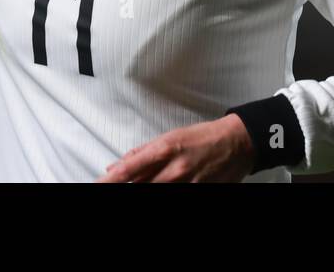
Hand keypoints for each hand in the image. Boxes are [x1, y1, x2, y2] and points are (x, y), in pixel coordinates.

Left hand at [96, 114, 254, 182]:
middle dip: (126, 189)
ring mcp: (188, 184)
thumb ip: (141, 153)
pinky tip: (165, 186)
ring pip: (157, 192)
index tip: (97, 185)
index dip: (110, 181)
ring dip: (145, 190)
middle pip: (141, 187)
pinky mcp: (200, 192)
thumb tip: (115, 167)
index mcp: (164, 149)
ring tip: (143, 185)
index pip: (129, 170)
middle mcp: (174, 169)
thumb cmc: (202, 137)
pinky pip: (178, 196)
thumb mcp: (170, 136)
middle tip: (110, 189)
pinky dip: (165, 193)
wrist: (236, 142)